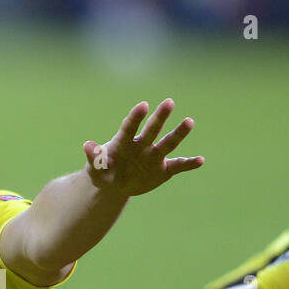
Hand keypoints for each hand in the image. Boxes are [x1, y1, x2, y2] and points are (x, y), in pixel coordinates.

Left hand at [82, 99, 202, 195]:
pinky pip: (178, 165)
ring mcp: (154, 157)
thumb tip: (87, 145)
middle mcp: (142, 145)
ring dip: (178, 133)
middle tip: (169, 102)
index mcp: (124, 142)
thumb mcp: (95, 170)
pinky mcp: (164, 170)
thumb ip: (94, 158)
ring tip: (189, 121)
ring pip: (168, 143)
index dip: (135, 117)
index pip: (130, 127)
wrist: (115, 186)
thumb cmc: (103, 173)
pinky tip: (200, 160)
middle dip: (160, 117)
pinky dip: (189, 164)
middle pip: (152, 129)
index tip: (143, 106)